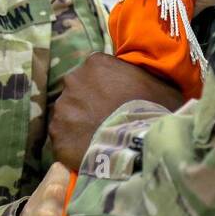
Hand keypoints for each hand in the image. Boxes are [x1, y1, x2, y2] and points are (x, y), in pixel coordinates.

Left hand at [49, 53, 183, 170]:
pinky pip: (64, 139)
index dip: (107, 88)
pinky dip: (74, 145)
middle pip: (78, 91)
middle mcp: (73, 80)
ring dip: (80, 125)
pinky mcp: (56, 135)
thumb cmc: (154, 111)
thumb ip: (140, 77)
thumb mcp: (158, 84)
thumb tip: (141, 82)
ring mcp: (62, 108)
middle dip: (89, 104)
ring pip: (69, 115)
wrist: (139, 145)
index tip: (117, 101)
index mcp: (96, 63)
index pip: (96, 71)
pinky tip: (91, 152)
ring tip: (100, 139)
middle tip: (107, 120)